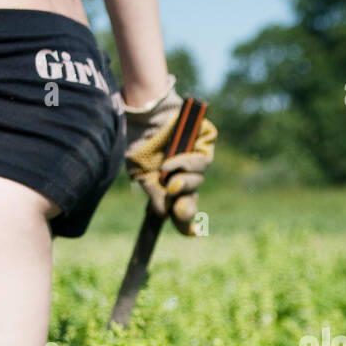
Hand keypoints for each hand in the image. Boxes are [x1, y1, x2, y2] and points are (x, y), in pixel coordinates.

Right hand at [123, 76, 217, 235]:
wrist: (142, 112)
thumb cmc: (140, 143)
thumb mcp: (142, 174)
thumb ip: (154, 194)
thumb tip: (163, 215)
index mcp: (172, 187)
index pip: (183, 210)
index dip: (187, 224)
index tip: (192, 233)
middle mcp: (187, 176)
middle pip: (193, 198)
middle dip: (186, 208)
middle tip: (178, 210)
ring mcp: (197, 159)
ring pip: (198, 178)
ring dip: (183, 183)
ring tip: (169, 179)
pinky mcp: (205, 141)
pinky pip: (202, 159)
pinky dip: (186, 163)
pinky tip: (172, 163)